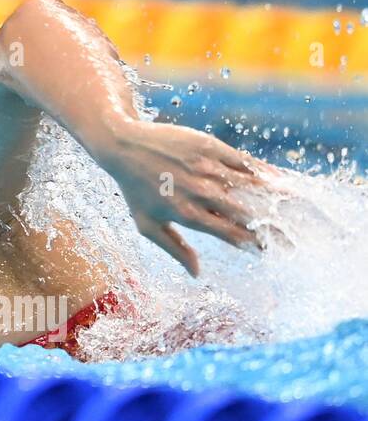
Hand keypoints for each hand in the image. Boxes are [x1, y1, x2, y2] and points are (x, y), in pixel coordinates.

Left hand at [91, 119, 281, 274]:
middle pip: (246, 213)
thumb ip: (174, 249)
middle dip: (271, 226)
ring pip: (248, 186)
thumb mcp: (147, 224)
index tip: (272, 251)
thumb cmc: (134, 189)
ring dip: (274, 198)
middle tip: (292, 236)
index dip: (255, 243)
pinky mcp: (209, 146)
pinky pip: (243, 161)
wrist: (123, 146)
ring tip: (297, 208)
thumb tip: (198, 274)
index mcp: (187, 214)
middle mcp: (199, 192)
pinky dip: (263, 172)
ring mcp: (205, 168)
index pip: (231, 234)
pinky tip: (279, 181)